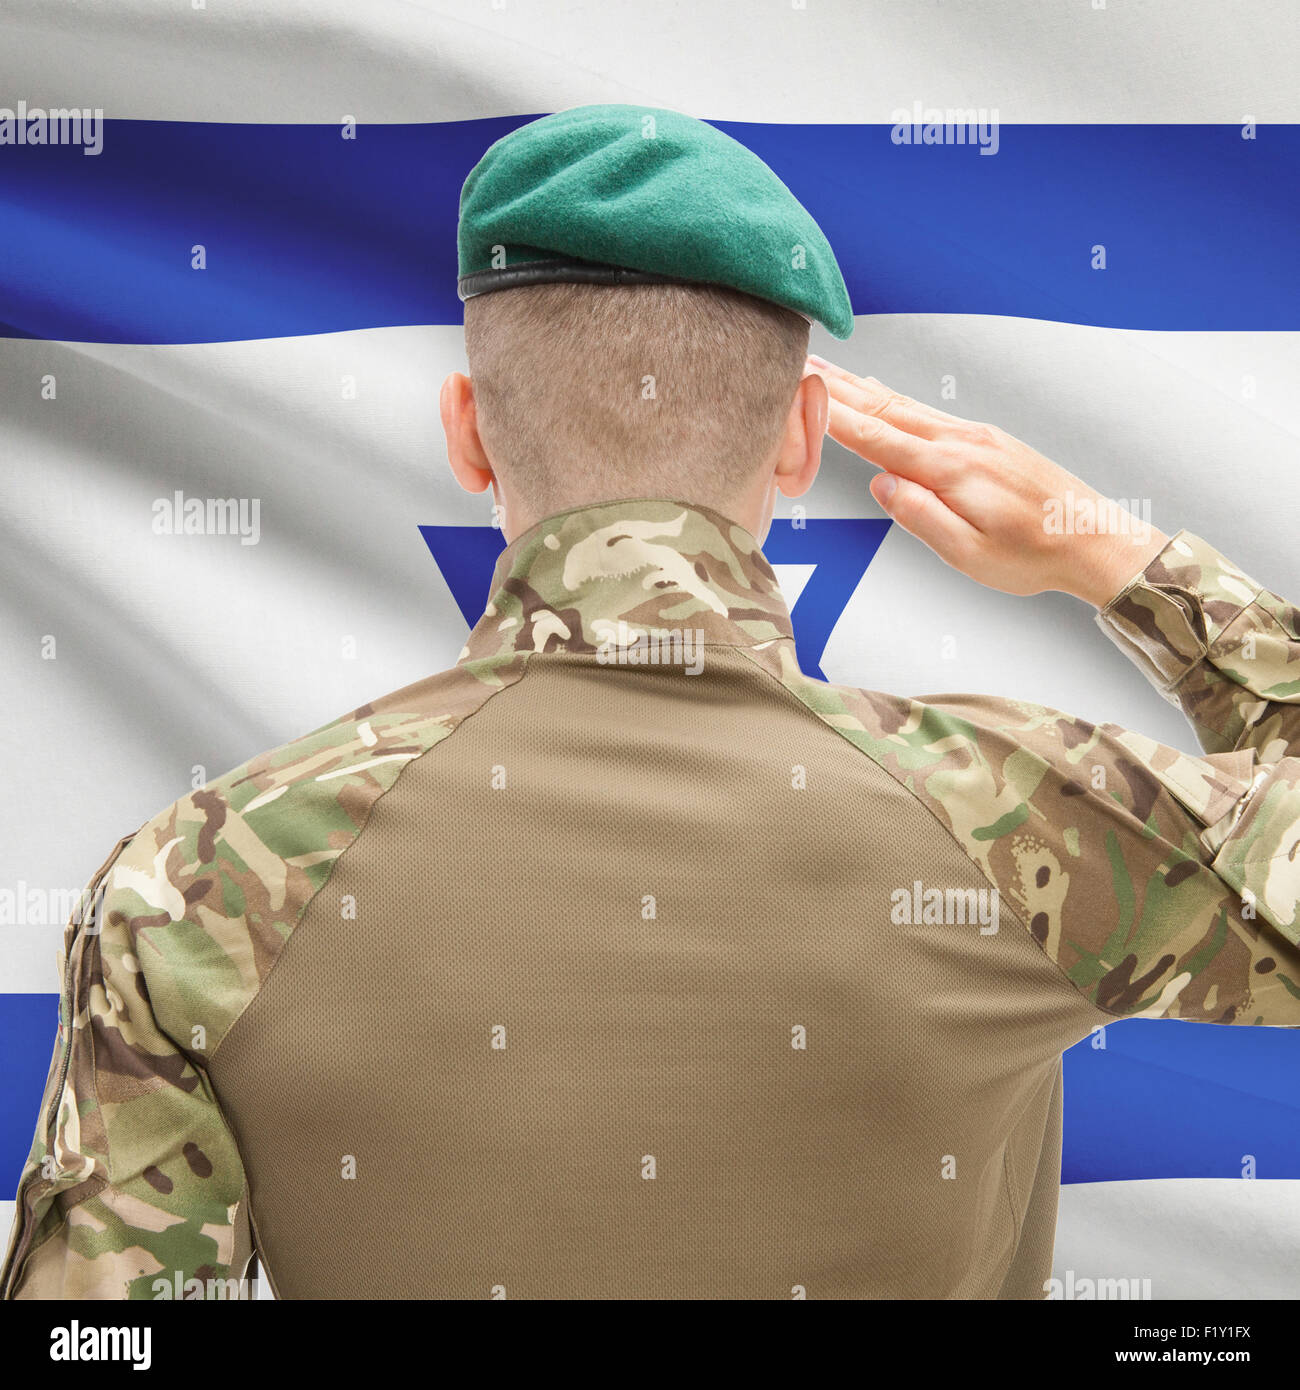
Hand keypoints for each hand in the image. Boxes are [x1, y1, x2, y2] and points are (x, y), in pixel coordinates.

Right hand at [806, 356, 1169, 608]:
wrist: (1093, 538)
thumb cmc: (1032, 556)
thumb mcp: (968, 555)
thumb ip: (921, 517)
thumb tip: (881, 484)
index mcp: (950, 470)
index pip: (876, 438)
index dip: (832, 416)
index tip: (798, 393)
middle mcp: (961, 442)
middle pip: (885, 409)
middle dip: (838, 388)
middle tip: (800, 365)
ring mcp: (976, 436)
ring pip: (906, 405)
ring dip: (863, 387)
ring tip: (829, 372)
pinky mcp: (987, 440)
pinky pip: (928, 412)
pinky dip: (895, 399)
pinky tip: (883, 395)